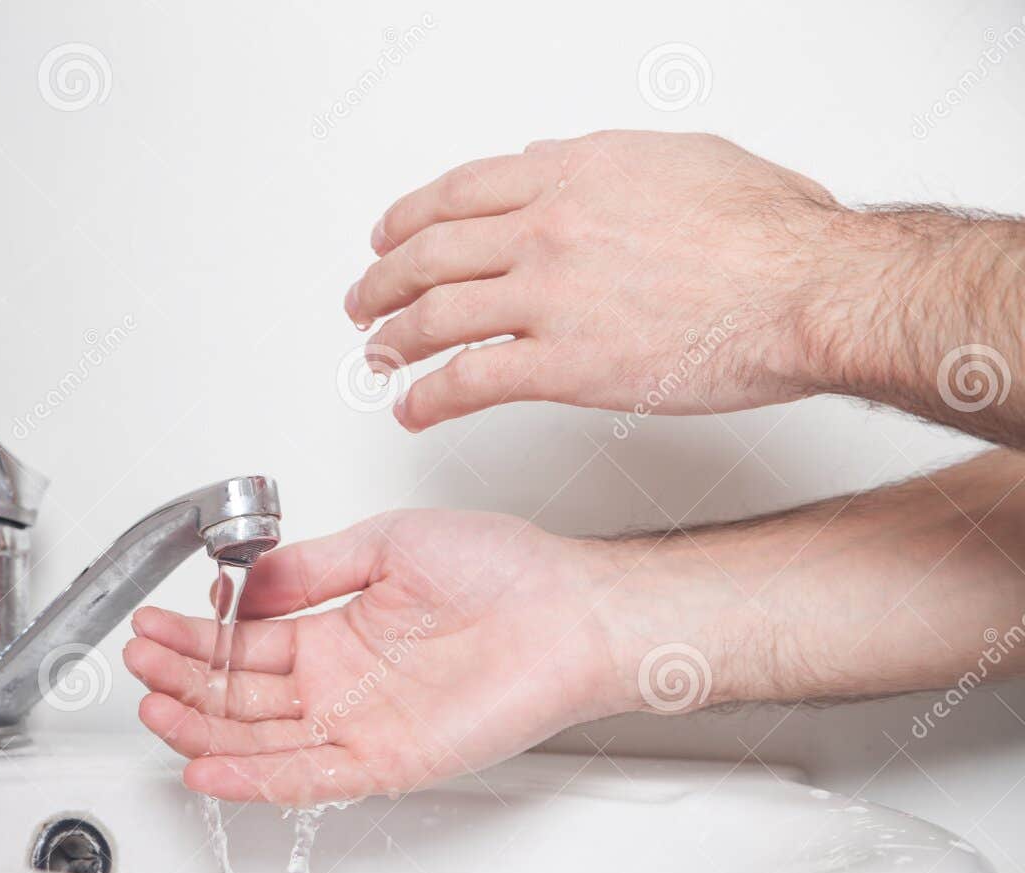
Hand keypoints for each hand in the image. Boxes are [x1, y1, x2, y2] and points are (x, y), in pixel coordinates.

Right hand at [122, 510, 630, 803]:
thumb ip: (310, 568)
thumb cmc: (503, 570)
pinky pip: (308, 775)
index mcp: (337, 629)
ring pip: (260, 737)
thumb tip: (247, 581)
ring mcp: (360, 724)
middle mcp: (342, 681)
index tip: (153, 625)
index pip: (246, 640)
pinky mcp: (387, 760)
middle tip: (138, 667)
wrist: (570, 612)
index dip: (195, 637)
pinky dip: (255, 776)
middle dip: (183, 679)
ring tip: (153, 709)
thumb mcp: (387, 543)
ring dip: (202, 727)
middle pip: (240, 692)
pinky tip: (208, 764)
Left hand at [345, 130, 851, 431]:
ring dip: (391, 340)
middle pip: (428, 253)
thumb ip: (604, 163)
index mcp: (572, 173)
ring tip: (376, 358)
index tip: (389, 236)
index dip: (408, 218)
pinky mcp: (563, 366)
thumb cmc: (772, 234)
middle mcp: (546, 229)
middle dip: (381, 281)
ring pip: (434, 316)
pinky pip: (468, 382)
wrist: (810, 289)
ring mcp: (549, 298)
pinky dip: (427, 398)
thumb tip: (551, 161)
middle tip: (365, 302)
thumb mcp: (682, 159)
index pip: (457, 192)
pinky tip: (413, 410)